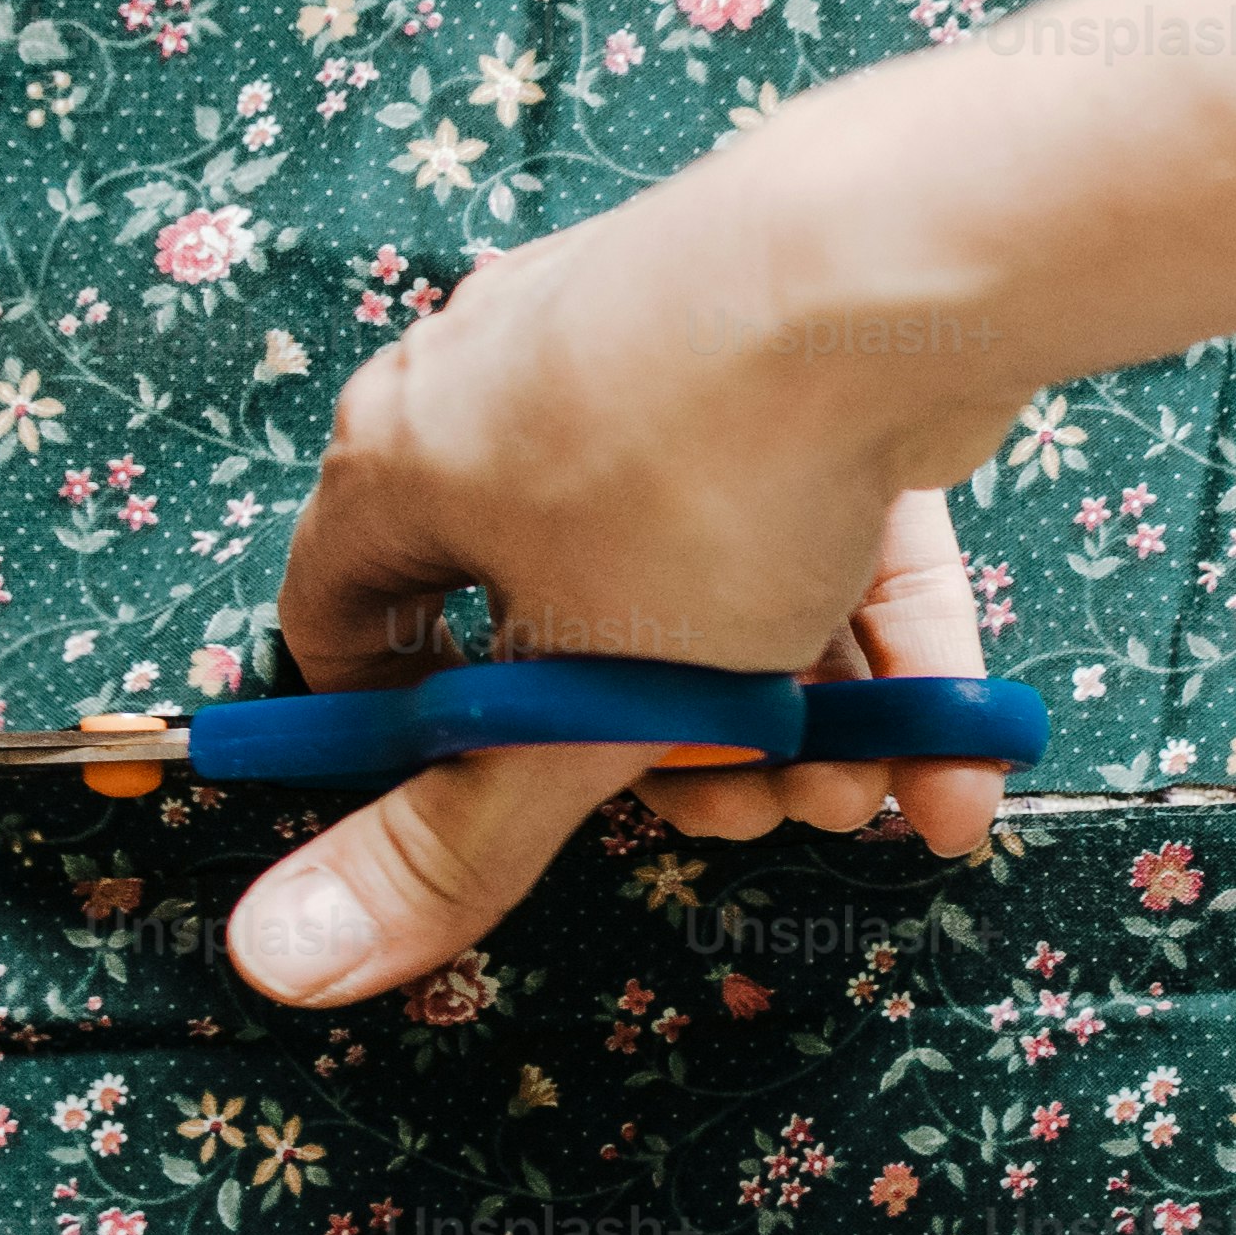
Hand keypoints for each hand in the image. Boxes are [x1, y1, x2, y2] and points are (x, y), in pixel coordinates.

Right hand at [227, 0, 1235, 1003]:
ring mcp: (663, 374)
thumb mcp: (578, 702)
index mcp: (409, 463)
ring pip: (713, 596)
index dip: (409, 739)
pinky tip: (960, 763)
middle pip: (564, 634)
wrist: (892, 273)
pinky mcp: (801, 373)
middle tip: (763, 810)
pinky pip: (824, 536)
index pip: (343, 618)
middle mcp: (514, 398)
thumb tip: (275, 961)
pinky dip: (884, 652)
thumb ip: (457, 840)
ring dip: (800, 725)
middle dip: (677, 758)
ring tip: (882, 785)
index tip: (512, 807)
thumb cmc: (697, 482)